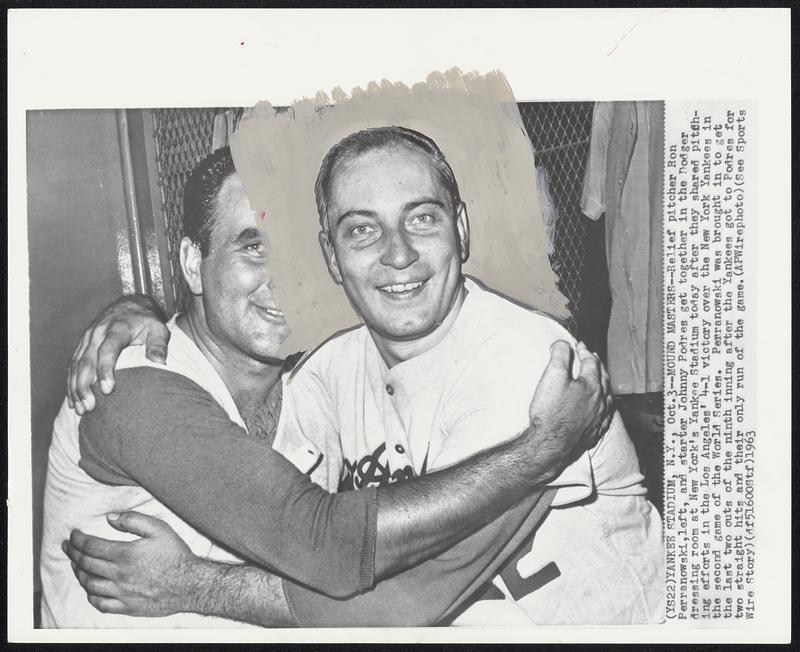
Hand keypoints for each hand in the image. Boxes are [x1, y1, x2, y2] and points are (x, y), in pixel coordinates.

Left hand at [63, 511, 198, 616]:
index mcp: (125, 554)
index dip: (78, 539)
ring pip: (89, 584)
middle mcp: (119, 574)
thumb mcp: (159, 528)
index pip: (91, 546)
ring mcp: (121, 592)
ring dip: (79, 573)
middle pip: (86, 564)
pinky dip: (91, 595)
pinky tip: (91, 588)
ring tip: (77, 565)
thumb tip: (110, 518)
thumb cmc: (176, 554)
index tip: (73, 534)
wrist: (190, 583)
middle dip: (73, 553)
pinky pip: (100, 603)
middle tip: (68, 547)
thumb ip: (133, 520)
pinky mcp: (126, 606)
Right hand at [67, 295, 169, 414]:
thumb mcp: (158, 328)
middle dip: (85, 386)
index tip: (107, 390)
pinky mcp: (81, 346)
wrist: (129, 306)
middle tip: (90, 407)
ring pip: (76, 365)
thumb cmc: (146, 321)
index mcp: (117, 328)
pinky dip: (71, 384)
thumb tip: (160, 363)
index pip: (108, 349)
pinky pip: (72, 366)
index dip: (105, 370)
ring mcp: (87, 339)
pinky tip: (74, 401)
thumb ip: (158, 344)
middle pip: (86, 361)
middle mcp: (97, 333)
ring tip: (81, 410)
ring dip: (76, 388)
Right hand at [526, 340, 612, 471]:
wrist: (551, 444)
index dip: (584, 351)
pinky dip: (604, 405)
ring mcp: (599, 417)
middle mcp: (600, 401)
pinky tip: (601, 407)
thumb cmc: (551, 412)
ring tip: (599, 379)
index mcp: (592, 385)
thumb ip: (560, 356)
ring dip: (603, 384)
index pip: (591, 362)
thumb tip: (563, 344)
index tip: (578, 345)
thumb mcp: (552, 377)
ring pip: (607, 396)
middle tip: (592, 357)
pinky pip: (605, 414)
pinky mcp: (595, 432)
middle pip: (603, 378)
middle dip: (597, 365)